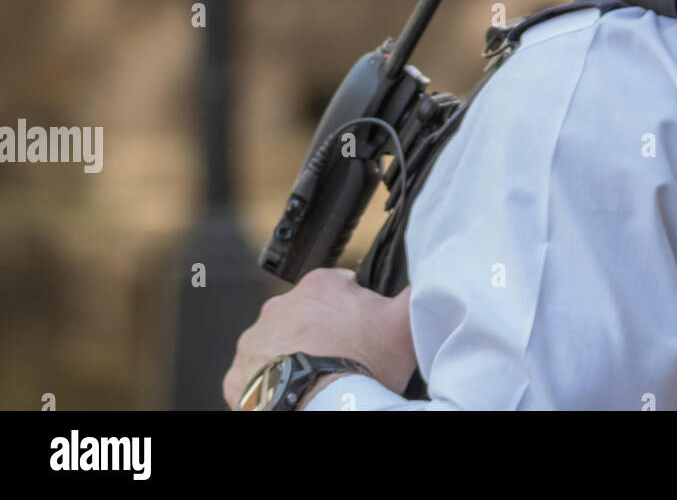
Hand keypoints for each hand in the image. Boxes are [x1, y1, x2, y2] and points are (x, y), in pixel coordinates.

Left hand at [223, 269, 415, 409]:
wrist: (329, 410)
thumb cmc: (364, 365)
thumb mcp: (404, 322)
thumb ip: (415, 292)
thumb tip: (431, 273)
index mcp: (320, 284)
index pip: (340, 286)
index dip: (357, 309)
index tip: (365, 332)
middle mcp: (279, 305)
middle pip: (307, 315)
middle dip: (322, 332)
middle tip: (343, 359)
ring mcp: (254, 342)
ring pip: (278, 344)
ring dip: (293, 356)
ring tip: (317, 380)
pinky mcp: (237, 377)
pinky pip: (253, 377)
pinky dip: (270, 384)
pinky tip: (293, 393)